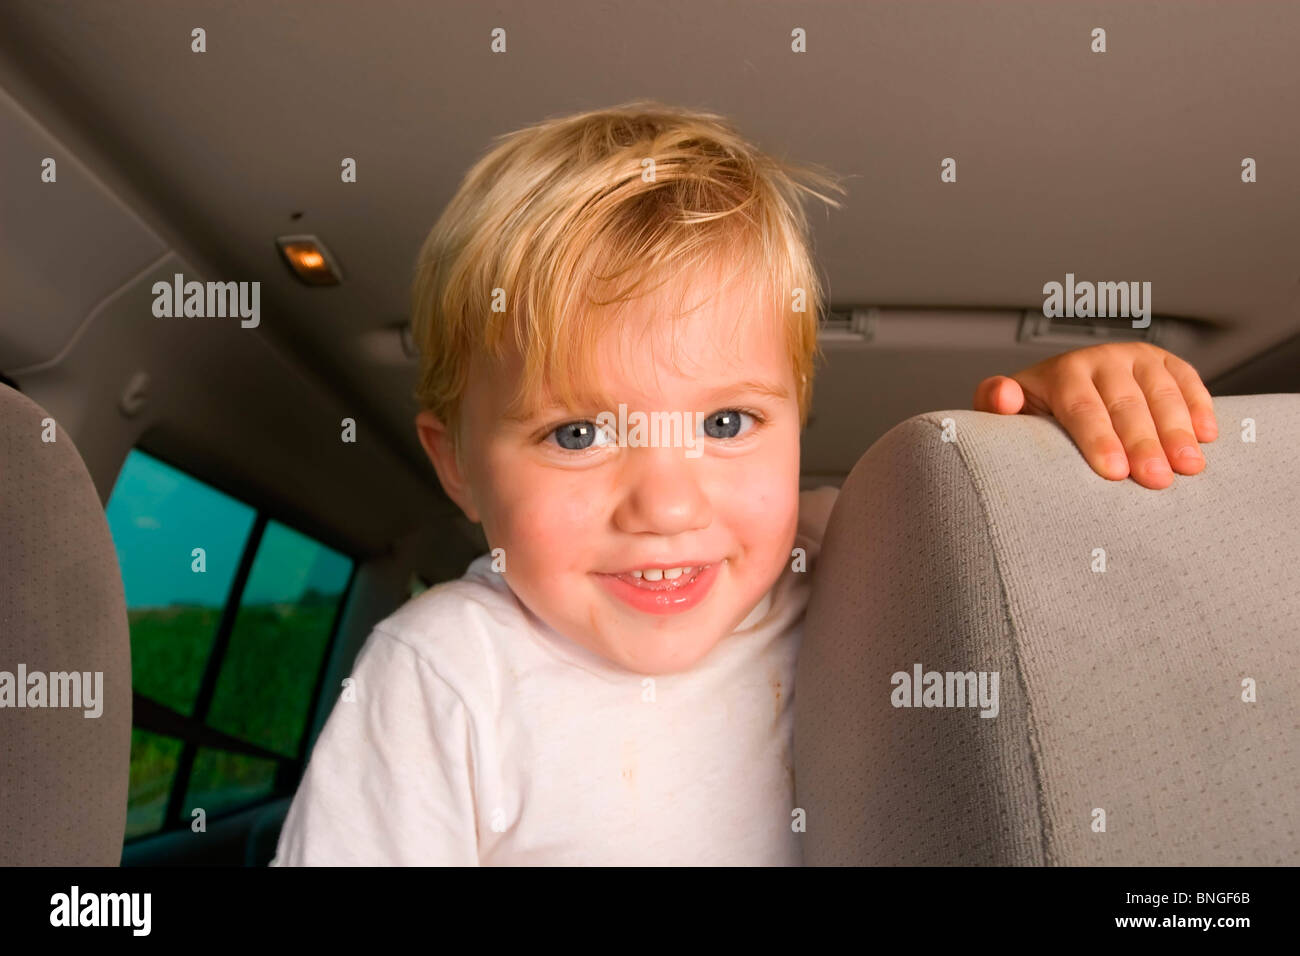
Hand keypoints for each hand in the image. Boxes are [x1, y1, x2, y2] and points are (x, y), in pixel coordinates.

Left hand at [973, 342, 1217, 488]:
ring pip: (1162, 393)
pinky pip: (1188, 381)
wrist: (1060, 391)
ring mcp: (1137, 359)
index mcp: (1063, 372)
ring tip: (1190, 467)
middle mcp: (1102, 359)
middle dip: (1144, 444)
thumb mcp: (1010, 412)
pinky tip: (1208, 436)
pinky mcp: (1165, 363)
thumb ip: (996, 403)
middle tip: (1158, 480)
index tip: (1114, 473)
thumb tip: (1003, 396)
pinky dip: (1200, 407)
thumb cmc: (1035, 413)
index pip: (1082, 407)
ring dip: (1178, 431)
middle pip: (1126, 404)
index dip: (1099, 440)